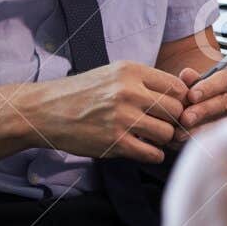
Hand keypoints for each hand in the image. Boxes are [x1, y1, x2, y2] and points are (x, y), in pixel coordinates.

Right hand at [20, 61, 187, 162]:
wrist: (46, 111)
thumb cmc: (82, 93)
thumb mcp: (114, 74)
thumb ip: (144, 82)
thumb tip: (181, 95)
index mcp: (131, 71)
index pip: (177, 86)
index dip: (180, 100)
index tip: (174, 108)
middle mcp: (129, 92)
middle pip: (176, 110)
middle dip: (175, 120)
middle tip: (166, 125)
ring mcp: (123, 118)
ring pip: (167, 133)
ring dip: (164, 139)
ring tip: (152, 137)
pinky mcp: (115, 142)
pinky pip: (152, 153)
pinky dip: (153, 154)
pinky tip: (143, 149)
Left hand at [173, 62, 226, 139]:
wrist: (220, 102)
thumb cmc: (208, 88)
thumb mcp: (202, 79)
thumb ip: (193, 78)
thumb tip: (186, 75)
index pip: (226, 80)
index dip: (208, 88)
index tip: (191, 96)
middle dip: (204, 110)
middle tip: (185, 118)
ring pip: (225, 123)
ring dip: (201, 129)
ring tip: (181, 133)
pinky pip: (222, 138)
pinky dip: (202, 140)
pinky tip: (186, 141)